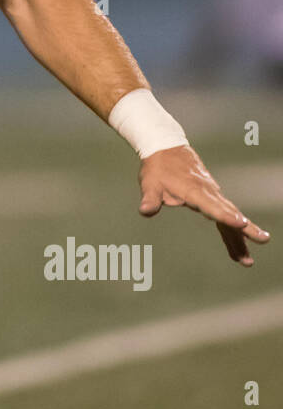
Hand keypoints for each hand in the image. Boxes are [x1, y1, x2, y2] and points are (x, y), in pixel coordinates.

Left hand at [138, 144, 269, 265]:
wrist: (166, 147)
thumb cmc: (158, 168)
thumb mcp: (149, 183)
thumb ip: (150, 198)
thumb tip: (145, 211)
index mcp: (194, 189)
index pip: (211, 205)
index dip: (225, 215)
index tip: (241, 224)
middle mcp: (208, 192)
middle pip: (229, 212)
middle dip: (245, 229)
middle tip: (263, 241)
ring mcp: (212, 194)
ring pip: (230, 217)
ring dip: (240, 238)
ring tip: (247, 261)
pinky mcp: (212, 197)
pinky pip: (225, 216)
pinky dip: (231, 232)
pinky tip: (238, 249)